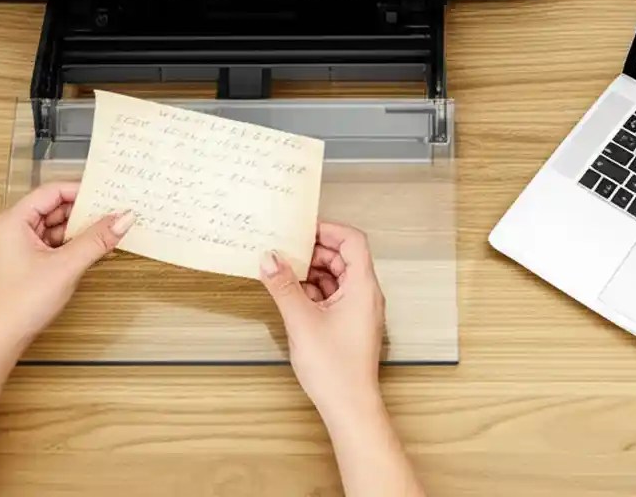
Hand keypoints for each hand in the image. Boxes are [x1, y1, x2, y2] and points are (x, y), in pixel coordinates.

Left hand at [0, 182, 134, 355]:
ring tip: (107, 233)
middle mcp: (11, 228)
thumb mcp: (66, 266)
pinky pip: (52, 243)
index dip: (82, 191)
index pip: (52, 192)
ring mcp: (16, 245)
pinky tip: (91, 250)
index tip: (108, 195)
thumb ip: (97, 239)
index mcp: (13, 220)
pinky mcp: (24, 261)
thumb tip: (124, 218)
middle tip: (114, 215)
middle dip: (84, 213)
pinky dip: (71, 245)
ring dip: (79, 231)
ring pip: (55, 227)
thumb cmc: (19, 303)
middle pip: (54, 208)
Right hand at [260, 222, 386, 423]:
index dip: (328, 229)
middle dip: (314, 251)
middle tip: (285, 248)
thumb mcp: (301, 321)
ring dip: (310, 271)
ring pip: (336, 277)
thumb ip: (283, 286)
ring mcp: (358, 310)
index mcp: (363, 287)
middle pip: (343, 257)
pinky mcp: (349, 324)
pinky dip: (313, 290)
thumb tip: (269, 258)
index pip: (352, 241)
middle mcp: (366, 295)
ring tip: (283, 271)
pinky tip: (291, 294)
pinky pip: (332, 295)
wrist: (350, 407)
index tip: (302, 228)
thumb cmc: (336, 370)